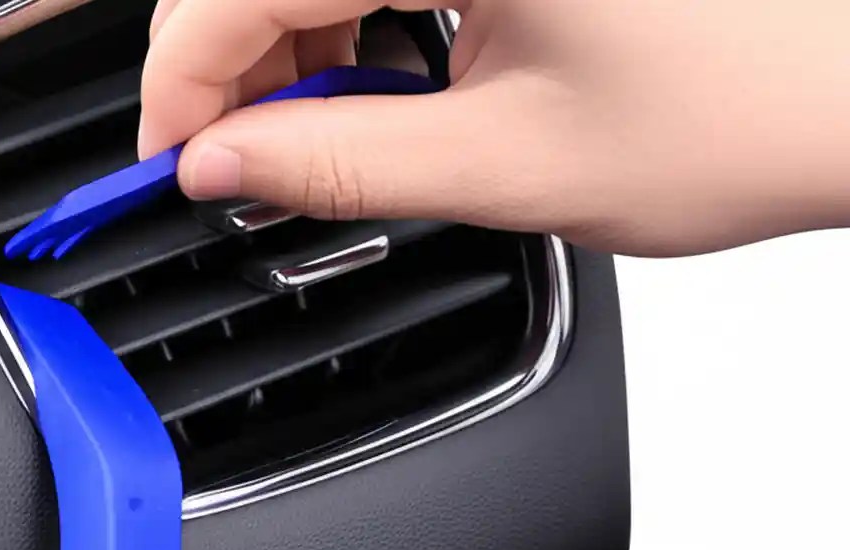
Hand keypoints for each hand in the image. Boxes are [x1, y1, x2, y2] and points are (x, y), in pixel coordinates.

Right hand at [140, 0, 849, 255]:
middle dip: (231, 67)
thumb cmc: (747, 110)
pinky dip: (351, 11)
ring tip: (327, 125)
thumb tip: (221, 164)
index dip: (180, 84)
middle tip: (242, 159)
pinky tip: (383, 70)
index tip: (172, 160)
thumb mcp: (511, 161)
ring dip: (290, 40)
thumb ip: (341, 162)